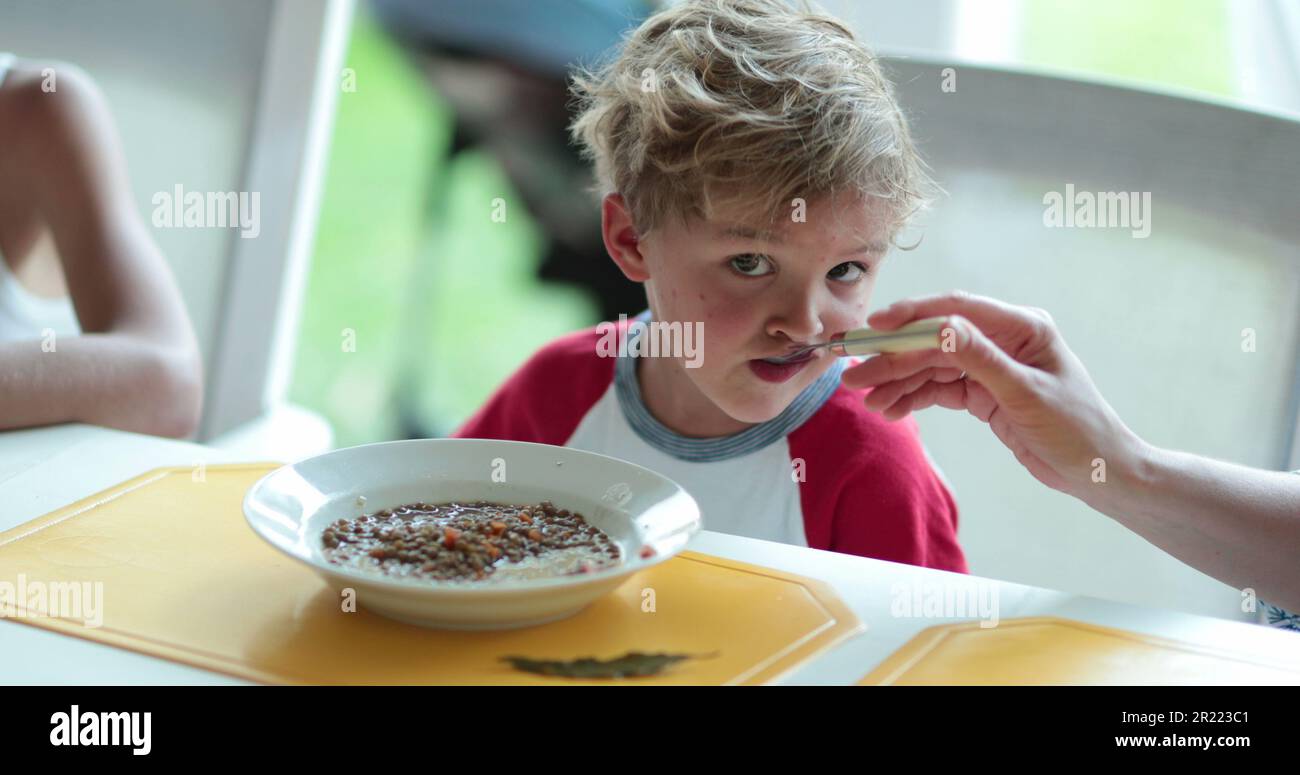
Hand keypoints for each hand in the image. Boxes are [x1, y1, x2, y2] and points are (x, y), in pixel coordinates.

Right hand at [842, 291, 1146, 506]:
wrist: (1098, 472)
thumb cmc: (1076, 429)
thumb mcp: (1025, 393)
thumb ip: (979, 358)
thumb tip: (936, 327)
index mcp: (1020, 326)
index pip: (956, 311)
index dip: (912, 317)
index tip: (874, 329)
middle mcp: (1002, 339)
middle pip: (935, 340)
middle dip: (894, 357)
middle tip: (854, 374)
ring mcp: (990, 366)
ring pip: (931, 366)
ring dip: (898, 382)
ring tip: (867, 400)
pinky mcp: (982, 392)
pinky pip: (938, 389)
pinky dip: (913, 398)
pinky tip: (891, 410)